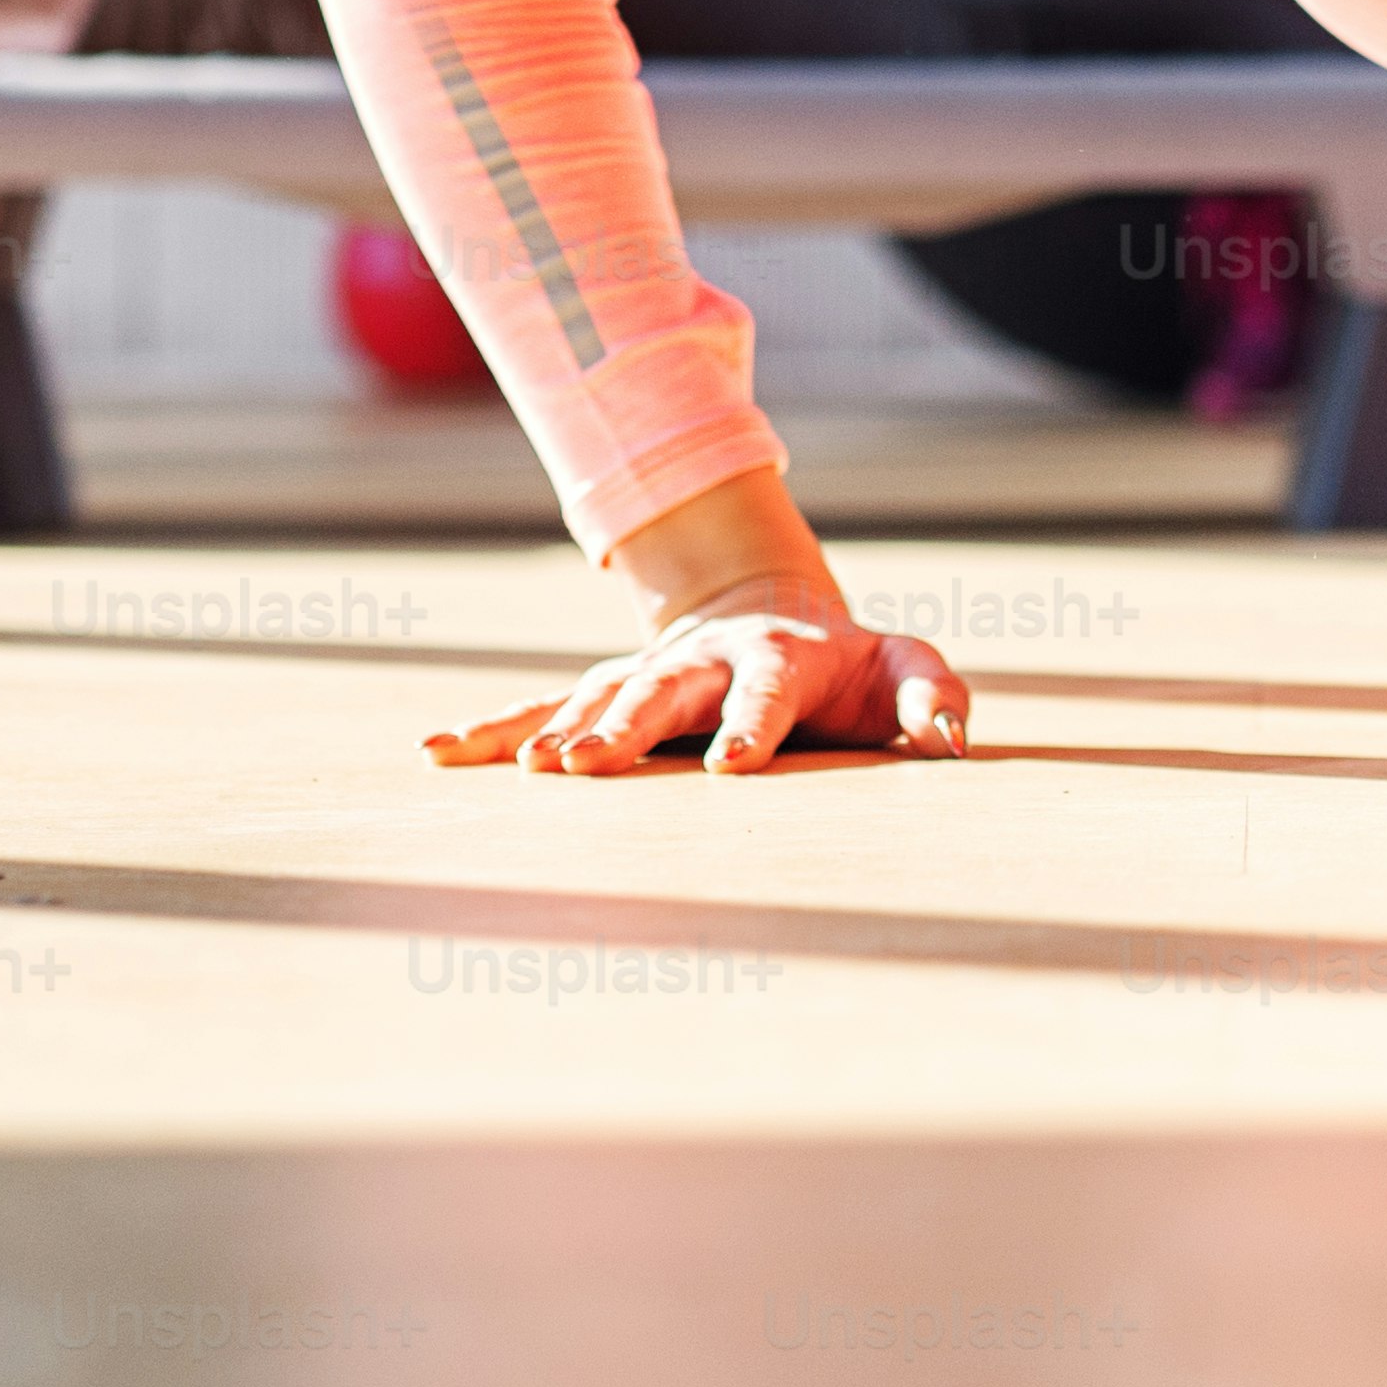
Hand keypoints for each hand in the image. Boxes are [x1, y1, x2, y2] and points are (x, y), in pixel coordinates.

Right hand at [434, 596, 974, 777]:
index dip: (753, 725)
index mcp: (781, 657)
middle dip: (625, 729)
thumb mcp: (909, 672)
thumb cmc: (856, 669)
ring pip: (593, 700)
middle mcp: (702, 661)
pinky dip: (490, 733)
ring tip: (522, 772)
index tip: (732, 769)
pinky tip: (436, 754)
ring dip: (555, 734)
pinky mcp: (603, 694)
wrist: (772, 614)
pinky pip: (539, 711)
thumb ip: (936, 700)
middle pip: (662, 691)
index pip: (768, 690)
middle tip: (587, 769)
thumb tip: (951, 744)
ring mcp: (646, 674)